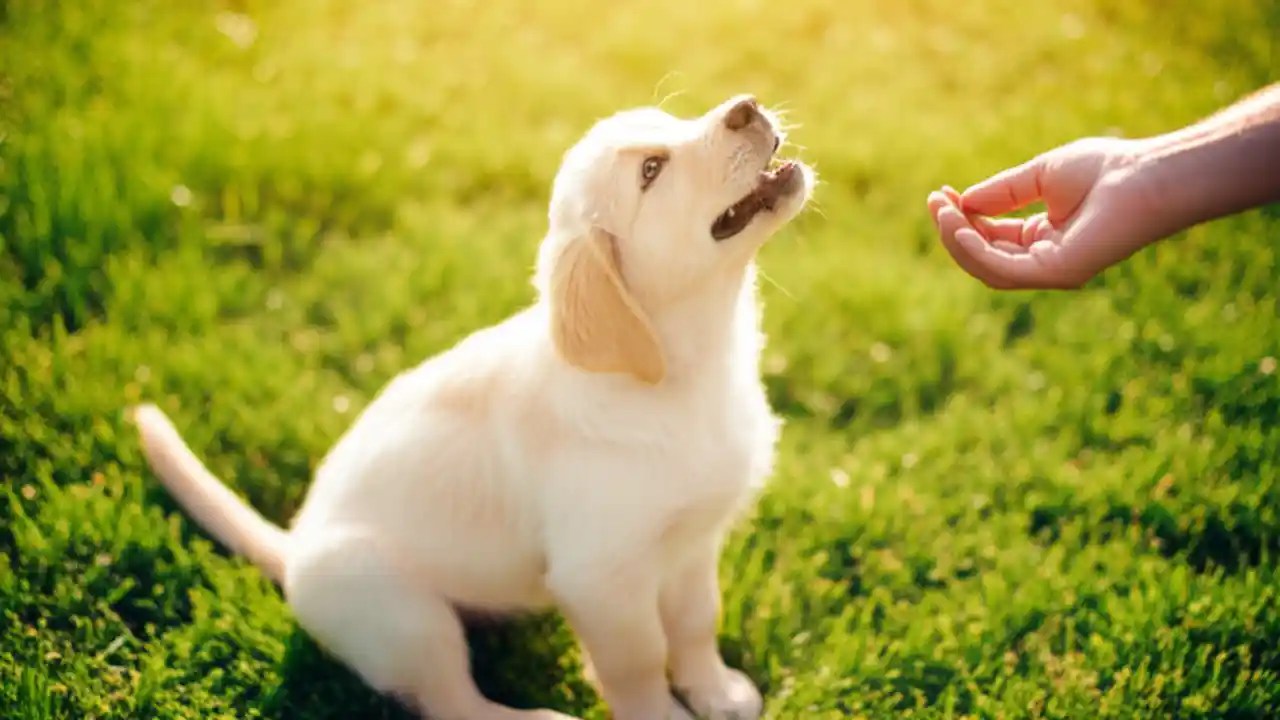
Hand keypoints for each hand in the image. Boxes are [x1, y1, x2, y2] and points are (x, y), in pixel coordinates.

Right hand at [928, 137, 1158, 289]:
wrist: (1147, 175)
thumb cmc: (1107, 170)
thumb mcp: (1040, 175)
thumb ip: (1002, 191)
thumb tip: (962, 202)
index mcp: (1045, 239)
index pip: (991, 238)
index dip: (963, 219)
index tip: (940, 195)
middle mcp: (1045, 260)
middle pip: (983, 256)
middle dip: (953, 231)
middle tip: (934, 201)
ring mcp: (1051, 271)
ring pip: (986, 268)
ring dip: (957, 240)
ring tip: (942, 211)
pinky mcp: (1056, 272)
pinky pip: (1001, 268)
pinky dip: (974, 248)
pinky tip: (959, 223)